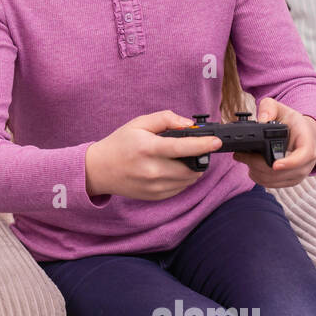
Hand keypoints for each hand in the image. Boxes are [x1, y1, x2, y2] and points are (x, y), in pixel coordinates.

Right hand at [86, 110, 225, 200]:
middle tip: (197, 149)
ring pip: (188, 180)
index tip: (216, 142)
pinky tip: (172, 170)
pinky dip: (183, 179)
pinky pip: (179, 189)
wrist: (99, 170)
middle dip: (200, 158)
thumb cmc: (119, 144)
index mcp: (148, 148)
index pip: (181, 148)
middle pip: (190, 168)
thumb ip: (165, 118)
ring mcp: (153, 186)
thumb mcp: (138, 123)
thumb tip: (189, 124)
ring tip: (183, 159)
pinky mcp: (155, 196)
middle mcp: (151, 170)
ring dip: (193, 169)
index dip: (202, 145)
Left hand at [231, 98, 315, 188]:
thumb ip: (269, 108)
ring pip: (276, 180)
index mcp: (309, 143)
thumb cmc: (293, 123)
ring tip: (244, 159)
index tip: (275, 165)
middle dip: (258, 164)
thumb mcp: (282, 109)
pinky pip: (274, 185)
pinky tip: (252, 168)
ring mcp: (300, 173)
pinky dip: (260, 178)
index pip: (304, 156)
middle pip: (283, 171)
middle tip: (241, 155)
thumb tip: (262, 119)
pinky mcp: (291, 180)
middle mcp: (307, 162)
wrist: (305, 135)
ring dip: (257, 172)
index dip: (290, 162)